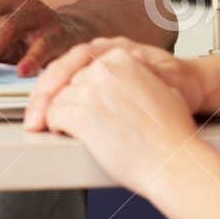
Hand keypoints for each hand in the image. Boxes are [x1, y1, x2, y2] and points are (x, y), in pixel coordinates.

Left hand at [36, 46, 199, 197]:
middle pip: (65, 79)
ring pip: (57, 97)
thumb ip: (134, 79)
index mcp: (122, 57)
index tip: (58, 91)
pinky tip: (57, 131)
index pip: (80, 63)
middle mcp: (104, 70)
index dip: (66, 80)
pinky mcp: (81, 114)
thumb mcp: (158, 90)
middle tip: (44, 112)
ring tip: (53, 126)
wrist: (175, 161)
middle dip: (53, 97)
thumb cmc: (171, 135)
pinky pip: (53, 114)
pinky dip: (51, 124)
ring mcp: (91, 91)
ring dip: (52, 112)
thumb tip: (122, 85)